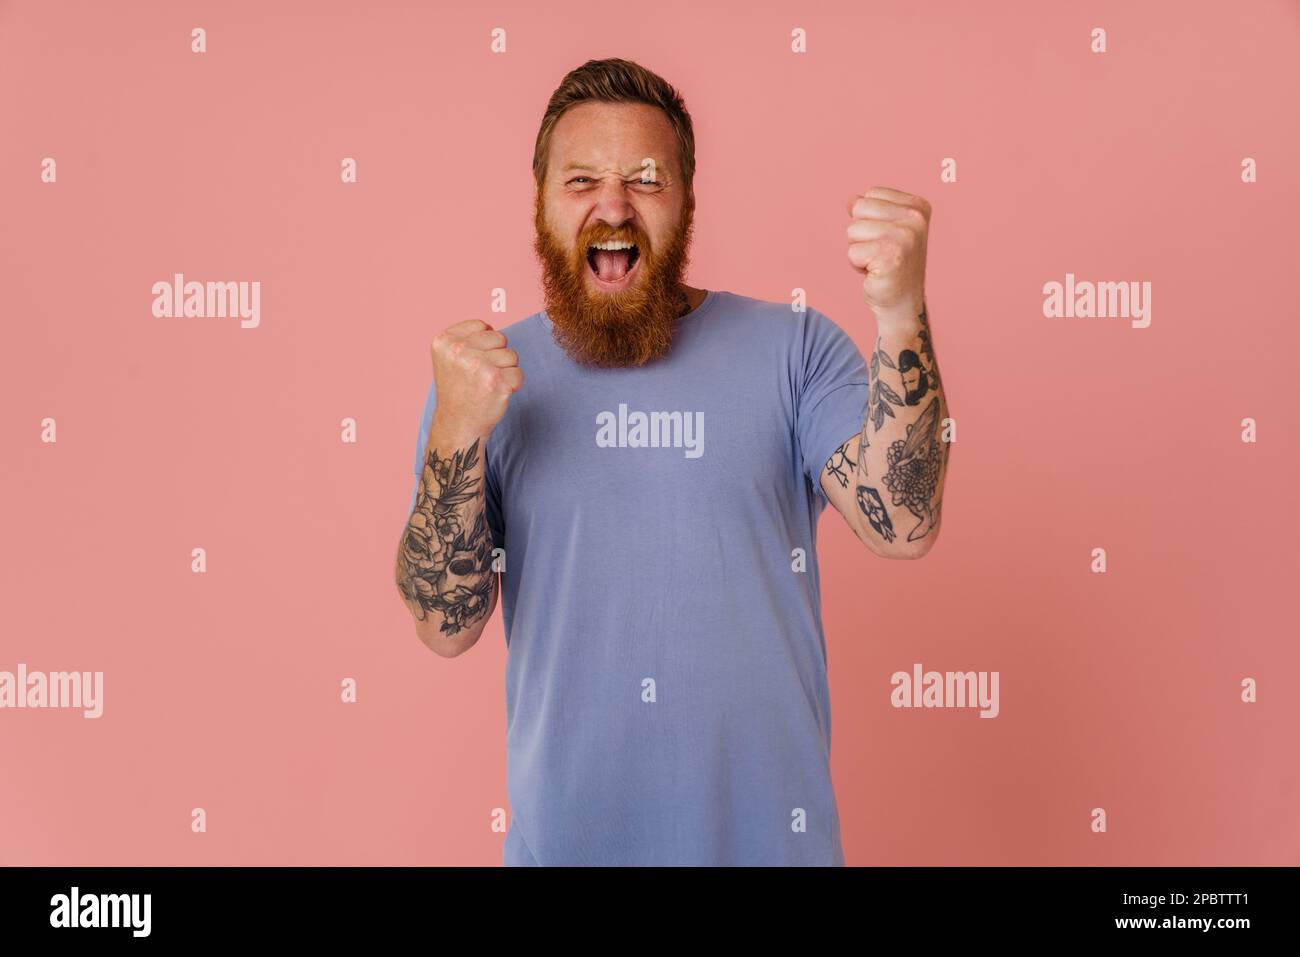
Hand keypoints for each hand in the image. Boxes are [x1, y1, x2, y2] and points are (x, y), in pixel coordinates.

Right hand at [429, 320, 522, 438]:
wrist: (458, 424)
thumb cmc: (458, 389)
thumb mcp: (448, 357)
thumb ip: (465, 337)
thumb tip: (490, 325)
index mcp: (444, 341)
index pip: (482, 325)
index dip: (482, 344)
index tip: (470, 363)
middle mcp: (459, 351)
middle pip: (501, 337)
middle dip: (496, 355)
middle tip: (480, 376)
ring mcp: (479, 366)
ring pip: (512, 355)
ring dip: (505, 370)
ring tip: (487, 385)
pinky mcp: (497, 382)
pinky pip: (519, 373)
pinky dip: (512, 385)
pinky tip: (495, 394)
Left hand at [846, 186, 930, 320]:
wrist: (902, 303)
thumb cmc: (891, 265)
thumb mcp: (884, 229)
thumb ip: (869, 210)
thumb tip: (851, 199)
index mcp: (918, 206)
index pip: (870, 194)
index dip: (869, 219)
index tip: (886, 238)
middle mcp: (915, 218)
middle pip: (859, 208)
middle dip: (860, 233)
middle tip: (879, 252)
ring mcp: (905, 236)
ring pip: (852, 230)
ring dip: (858, 250)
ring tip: (877, 262)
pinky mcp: (890, 255)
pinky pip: (852, 252)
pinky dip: (857, 265)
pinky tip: (875, 272)